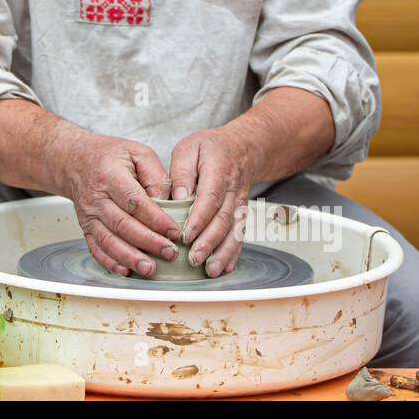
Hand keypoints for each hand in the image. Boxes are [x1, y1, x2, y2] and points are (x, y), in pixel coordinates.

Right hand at [47, 128, 181, 277]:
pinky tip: (125, 270)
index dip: (156, 219)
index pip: (134, 201)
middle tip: (169, 252)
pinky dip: (110, 262)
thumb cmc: (111, 156)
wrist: (76, 161)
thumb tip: (170, 202)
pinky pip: (96, 248)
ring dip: (130, 257)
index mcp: (110, 175)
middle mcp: (96, 197)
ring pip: (108, 240)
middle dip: (148, 241)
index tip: (175, 231)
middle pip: (122, 224)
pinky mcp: (86, 227)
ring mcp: (89, 215)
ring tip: (150, 268)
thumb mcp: (137, 152)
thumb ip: (156, 175)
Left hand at [169, 126, 259, 277]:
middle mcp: (232, 190)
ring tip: (210, 271)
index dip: (199, 217)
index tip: (186, 234)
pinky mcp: (240, 214)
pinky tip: (225, 269)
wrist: (241, 148)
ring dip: (223, 253)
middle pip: (223, 219)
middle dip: (209, 242)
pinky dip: (234, 254)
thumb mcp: (189, 148)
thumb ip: (182, 171)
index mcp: (217, 169)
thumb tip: (177, 197)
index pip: (209, 197)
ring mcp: (239, 204)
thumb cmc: (209, 148)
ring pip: (234, 231)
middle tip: (194, 259)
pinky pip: (240, 235)